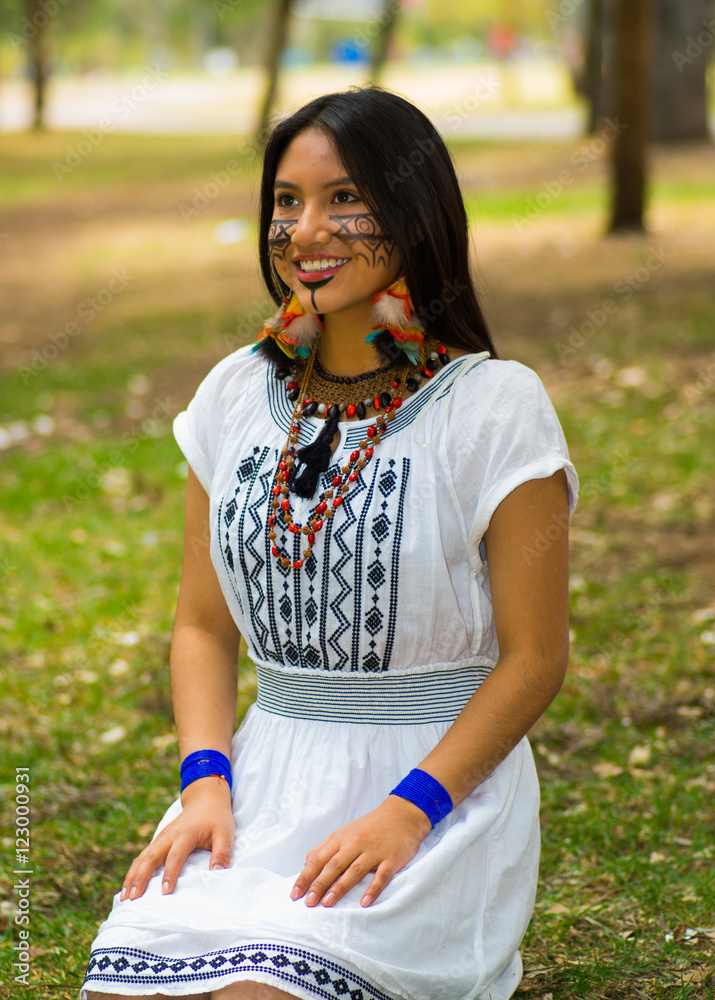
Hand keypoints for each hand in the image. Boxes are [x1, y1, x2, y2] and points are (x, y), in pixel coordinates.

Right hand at [120, 777, 233, 899]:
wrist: (205, 799)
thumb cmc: (216, 818)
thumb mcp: (225, 833)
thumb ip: (222, 853)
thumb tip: (217, 873)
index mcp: (185, 833)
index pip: (175, 856)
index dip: (170, 874)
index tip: (165, 893)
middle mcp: (168, 835)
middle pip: (151, 857)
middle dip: (140, 878)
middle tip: (132, 898)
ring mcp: (160, 838)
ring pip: (142, 858)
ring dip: (132, 876)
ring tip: (124, 897)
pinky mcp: (157, 841)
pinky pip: (142, 857)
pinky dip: (134, 871)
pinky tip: (128, 887)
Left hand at [291, 795, 431, 908]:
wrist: (401, 815)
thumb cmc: (369, 827)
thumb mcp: (345, 832)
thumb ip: (325, 848)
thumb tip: (306, 865)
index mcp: (341, 838)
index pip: (318, 859)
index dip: (305, 877)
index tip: (294, 894)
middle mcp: (355, 843)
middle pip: (334, 866)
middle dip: (319, 884)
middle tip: (308, 903)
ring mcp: (374, 851)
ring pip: (354, 871)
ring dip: (340, 887)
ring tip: (328, 903)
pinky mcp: (391, 859)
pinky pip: (381, 876)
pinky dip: (373, 889)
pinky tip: (364, 902)